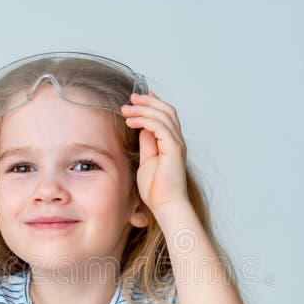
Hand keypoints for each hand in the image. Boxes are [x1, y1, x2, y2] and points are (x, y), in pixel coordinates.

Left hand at [121, 92, 189, 212]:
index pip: (165, 116)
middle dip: (148, 101)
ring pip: (163, 115)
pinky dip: (144, 120)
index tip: (137, 99)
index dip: (153, 103)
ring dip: (143, 109)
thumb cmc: (156, 189)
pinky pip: (159, 126)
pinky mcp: (173, 148)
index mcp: (171, 143)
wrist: (166, 204)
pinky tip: (131, 122)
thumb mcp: (147, 160)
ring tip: (127, 108)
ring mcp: (177, 143)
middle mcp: (177, 140)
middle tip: (131, 98)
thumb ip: (147, 144)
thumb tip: (142, 129)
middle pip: (166, 110)